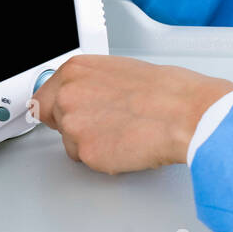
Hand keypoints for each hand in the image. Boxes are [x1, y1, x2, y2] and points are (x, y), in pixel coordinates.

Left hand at [30, 55, 232, 174]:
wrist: (189, 114)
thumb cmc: (170, 92)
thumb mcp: (124, 72)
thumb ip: (96, 84)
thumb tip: (93, 97)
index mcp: (76, 70)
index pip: (44, 96)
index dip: (61, 109)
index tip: (71, 114)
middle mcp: (68, 94)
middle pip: (55, 121)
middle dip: (78, 125)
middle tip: (109, 124)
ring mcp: (74, 125)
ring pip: (71, 143)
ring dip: (92, 143)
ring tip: (125, 133)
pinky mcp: (86, 153)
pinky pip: (89, 161)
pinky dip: (106, 158)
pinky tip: (128, 144)